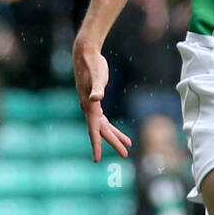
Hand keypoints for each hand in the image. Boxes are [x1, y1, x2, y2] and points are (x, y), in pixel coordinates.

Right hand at [72, 37, 131, 161]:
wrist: (85, 55)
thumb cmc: (93, 65)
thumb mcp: (98, 77)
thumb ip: (97, 88)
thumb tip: (96, 98)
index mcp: (90, 106)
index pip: (93, 130)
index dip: (96, 145)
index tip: (97, 160)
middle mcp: (89, 108)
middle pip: (102, 131)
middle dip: (113, 142)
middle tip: (125, 154)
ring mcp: (91, 105)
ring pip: (104, 126)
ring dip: (115, 136)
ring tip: (128, 145)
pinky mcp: (96, 101)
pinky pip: (104, 119)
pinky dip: (112, 126)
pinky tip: (117, 131)